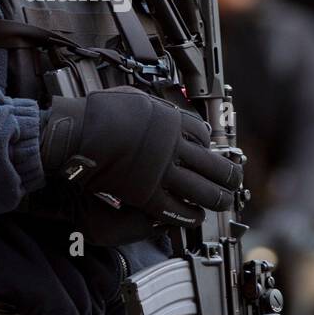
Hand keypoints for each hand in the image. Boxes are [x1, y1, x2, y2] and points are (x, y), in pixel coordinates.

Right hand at [41, 87, 241, 228]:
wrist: (79, 133)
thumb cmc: (99, 113)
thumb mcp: (134, 98)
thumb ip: (153, 106)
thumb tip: (162, 109)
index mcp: (171, 122)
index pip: (202, 135)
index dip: (210, 146)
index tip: (212, 152)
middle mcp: (173, 148)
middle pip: (212, 164)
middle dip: (228, 175)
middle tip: (234, 180)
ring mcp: (162, 172)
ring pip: (200, 189)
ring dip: (216, 197)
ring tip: (223, 202)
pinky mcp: (147, 194)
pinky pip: (175, 209)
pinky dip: (189, 214)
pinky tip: (195, 216)